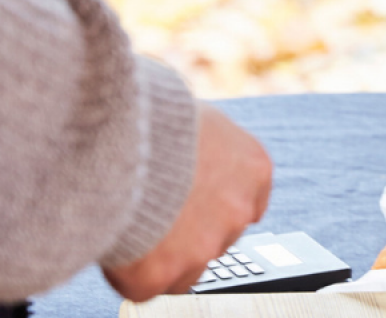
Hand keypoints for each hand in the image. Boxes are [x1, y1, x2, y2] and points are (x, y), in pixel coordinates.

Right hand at [104, 103, 271, 300]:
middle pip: (216, 236)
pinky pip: (145, 285)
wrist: (119, 139)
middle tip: (152, 209)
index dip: (214, 206)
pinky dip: (128, 271)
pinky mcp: (163, 274)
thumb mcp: (198, 121)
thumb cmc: (153, 116)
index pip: (248, 203)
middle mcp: (238, 210)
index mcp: (254, 168)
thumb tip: (196, 151)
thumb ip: (209, 148)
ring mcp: (205, 246)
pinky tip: (116, 239)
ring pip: (184, 266)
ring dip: (160, 254)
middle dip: (187, 230)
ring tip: (130, 220)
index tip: (193, 204)